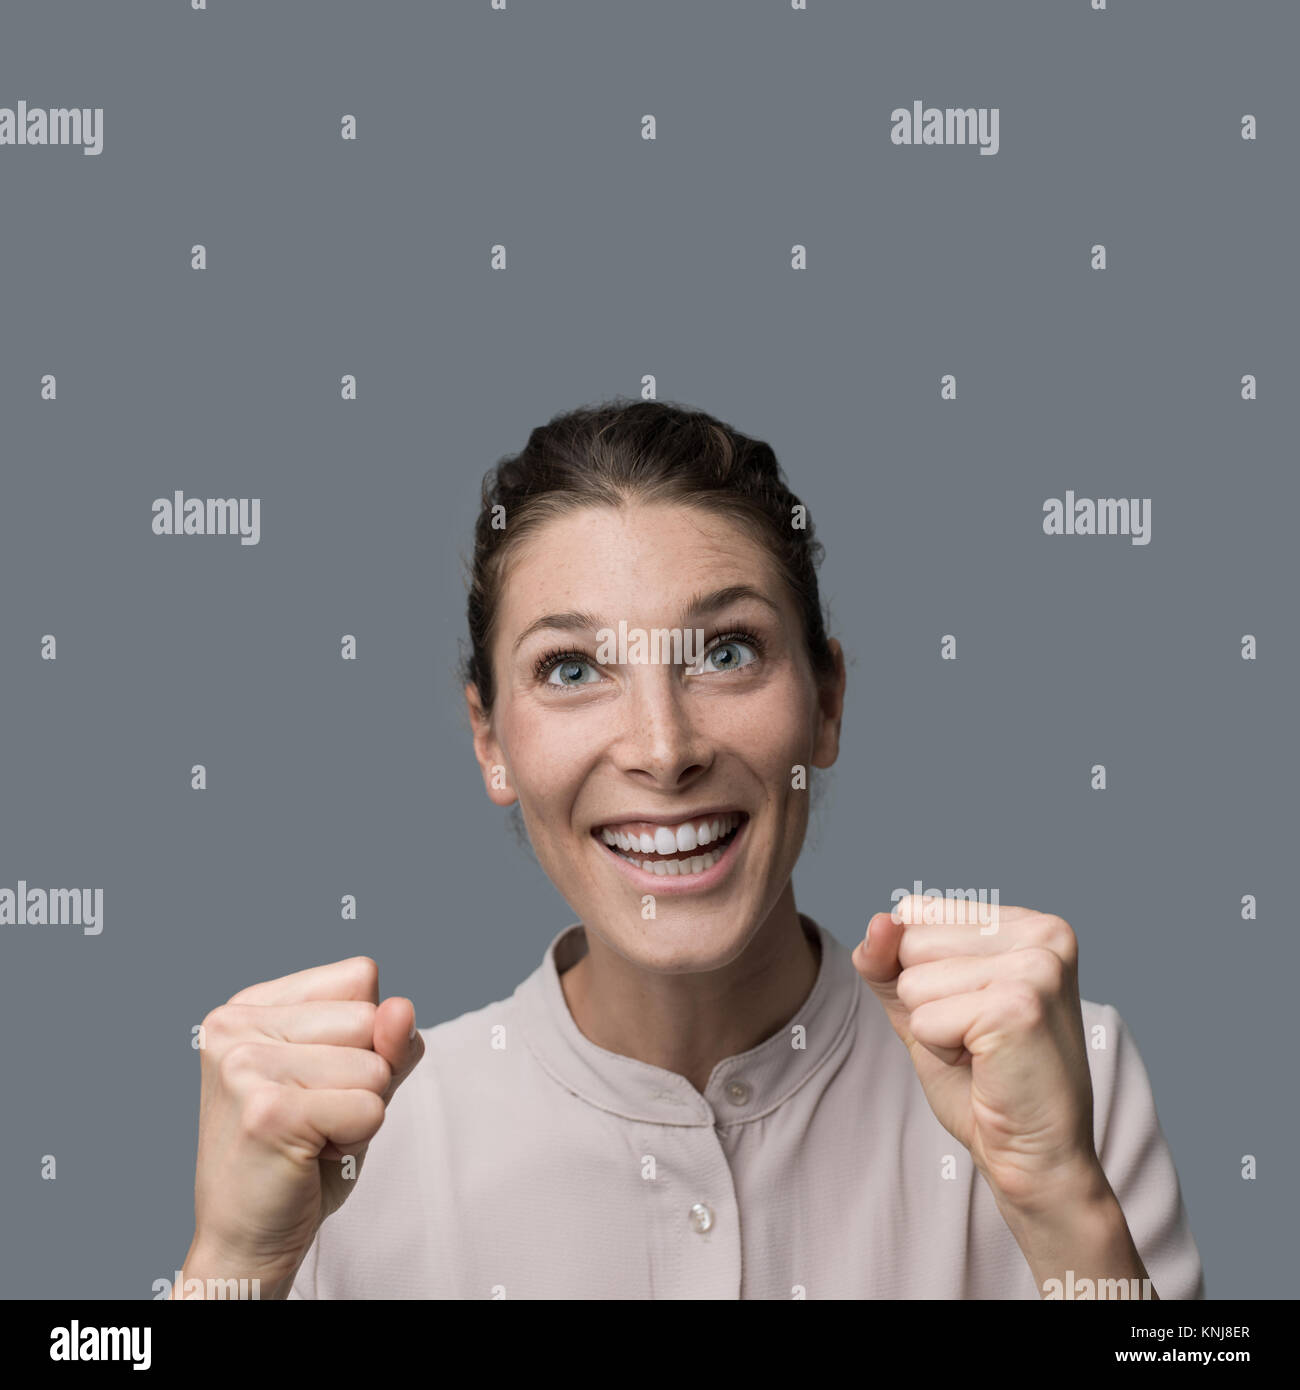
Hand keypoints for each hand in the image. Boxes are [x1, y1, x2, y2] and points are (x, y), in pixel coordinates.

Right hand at [181, 955, 424, 1297]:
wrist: (248, 1241)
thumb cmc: (301, 1155)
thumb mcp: (356, 1079)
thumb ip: (387, 1038)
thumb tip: (402, 1008)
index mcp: (252, 1004)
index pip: (361, 976)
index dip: (366, 1034)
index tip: (319, 1079)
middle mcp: (235, 1024)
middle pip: (370, 1016)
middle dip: (366, 1074)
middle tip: (315, 1116)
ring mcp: (245, 1065)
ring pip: (374, 1065)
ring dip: (362, 1110)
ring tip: (311, 1136)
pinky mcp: (266, 1111)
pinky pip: (370, 1108)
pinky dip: (357, 1139)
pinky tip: (309, 1157)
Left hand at [853, 894, 1100, 1214]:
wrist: (1034, 1158)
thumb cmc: (983, 1082)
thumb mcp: (922, 1005)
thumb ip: (888, 959)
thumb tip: (879, 920)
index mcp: (1030, 923)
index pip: (916, 911)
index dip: (920, 971)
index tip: (971, 1010)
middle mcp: (1043, 934)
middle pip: (911, 941)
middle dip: (926, 999)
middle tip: (977, 1038)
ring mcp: (1036, 967)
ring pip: (913, 981)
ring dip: (933, 1027)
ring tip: (983, 1052)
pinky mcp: (1018, 1007)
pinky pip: (923, 1019)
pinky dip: (939, 1051)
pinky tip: (985, 1067)